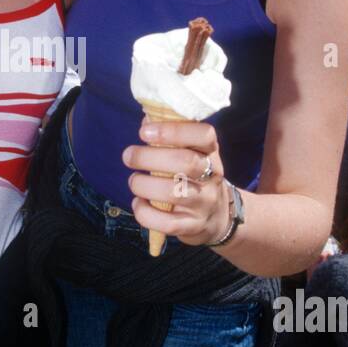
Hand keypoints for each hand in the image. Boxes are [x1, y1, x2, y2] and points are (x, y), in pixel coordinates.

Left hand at [123, 116, 230, 246]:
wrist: (218, 217)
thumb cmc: (195, 177)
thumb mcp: (192, 154)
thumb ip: (172, 138)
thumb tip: (147, 120)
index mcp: (211, 153)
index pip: (203, 135)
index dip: (173, 131)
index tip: (144, 132)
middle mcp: (212, 177)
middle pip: (185, 162)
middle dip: (148, 157)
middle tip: (128, 155)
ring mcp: (204, 203)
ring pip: (172, 193)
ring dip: (143, 185)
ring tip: (134, 181)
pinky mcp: (193, 226)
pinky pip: (167, 223)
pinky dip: (145, 213)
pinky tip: (138, 203)